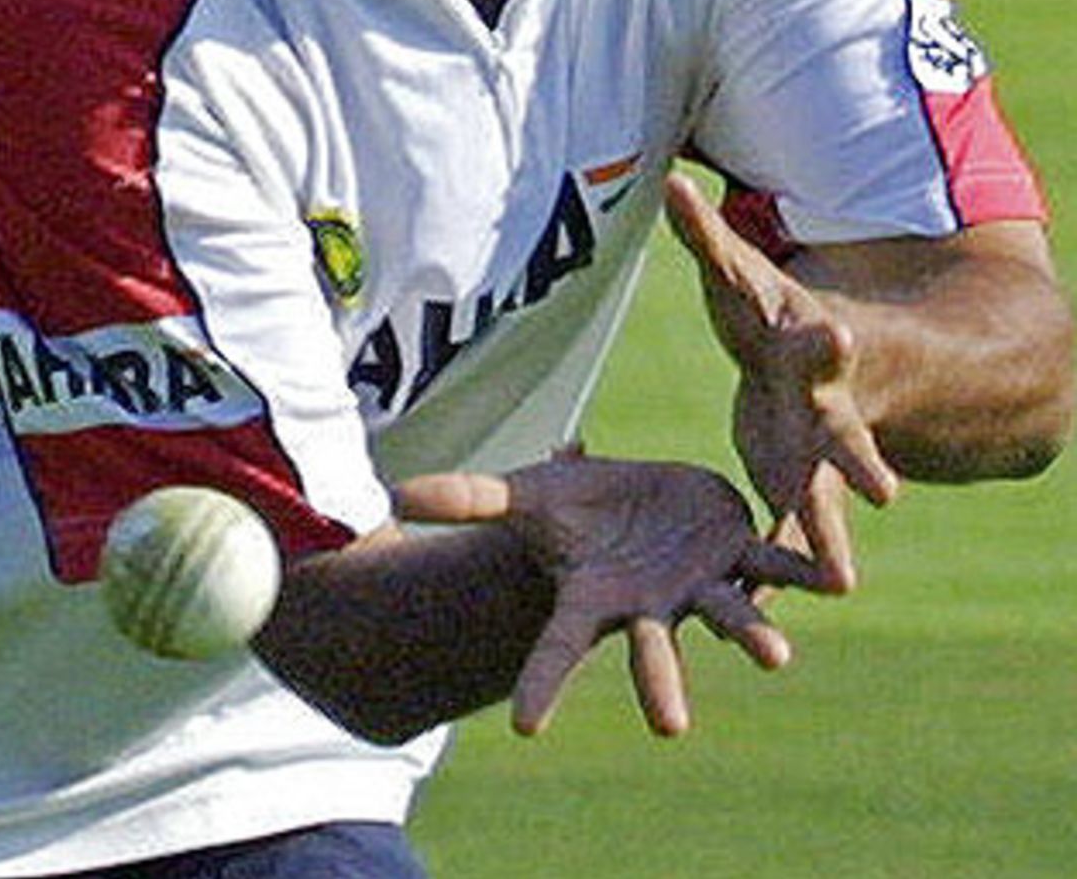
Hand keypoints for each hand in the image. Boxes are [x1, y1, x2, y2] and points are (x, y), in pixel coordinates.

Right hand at [395, 454, 823, 736]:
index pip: (560, 647)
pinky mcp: (738, 551)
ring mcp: (698, 583)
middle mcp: (649, 604)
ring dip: (750, 633)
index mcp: (594, 598)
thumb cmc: (581, 513)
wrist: (646, 502)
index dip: (544, 683)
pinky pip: (772, 562)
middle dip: (659, 684)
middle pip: (651, 651)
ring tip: (775, 657)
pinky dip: (797, 569)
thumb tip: (391, 497)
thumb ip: (468, 500)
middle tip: (670, 725)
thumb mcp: (526, 499)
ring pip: (725, 613)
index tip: (526, 726)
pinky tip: (831, 579)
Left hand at [664, 173, 898, 590]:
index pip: (813, 341)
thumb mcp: (741, 277)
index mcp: (801, 348)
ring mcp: (818, 451)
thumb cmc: (770, 314)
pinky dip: (795, 566)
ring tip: (841, 584)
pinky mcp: (800, 485)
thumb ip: (705, 236)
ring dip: (831, 539)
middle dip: (860, 462)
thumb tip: (674, 181)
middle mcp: (822, 404)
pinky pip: (798, 534)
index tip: (836, 337)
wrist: (830, 362)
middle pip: (842, 436)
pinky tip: (800, 606)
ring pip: (829, 502)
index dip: (822, 340)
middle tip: (886, 492)